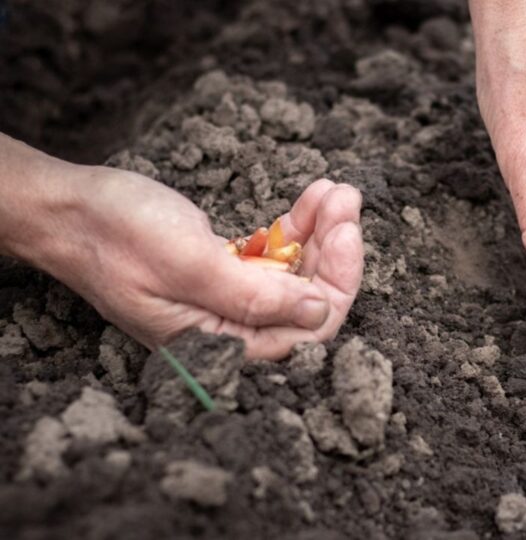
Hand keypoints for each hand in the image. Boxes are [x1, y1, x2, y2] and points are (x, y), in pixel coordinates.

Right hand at [29, 166, 362, 359]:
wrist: (68, 207)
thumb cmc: (114, 235)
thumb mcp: (188, 264)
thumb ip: (254, 296)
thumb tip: (317, 312)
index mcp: (218, 345)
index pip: (304, 333)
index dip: (336, 284)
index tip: (347, 234)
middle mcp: (228, 331)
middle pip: (307, 303)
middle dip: (334, 250)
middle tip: (346, 200)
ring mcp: (227, 301)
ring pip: (296, 275)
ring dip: (320, 232)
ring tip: (335, 191)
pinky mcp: (224, 272)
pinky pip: (274, 257)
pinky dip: (296, 228)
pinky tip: (313, 198)